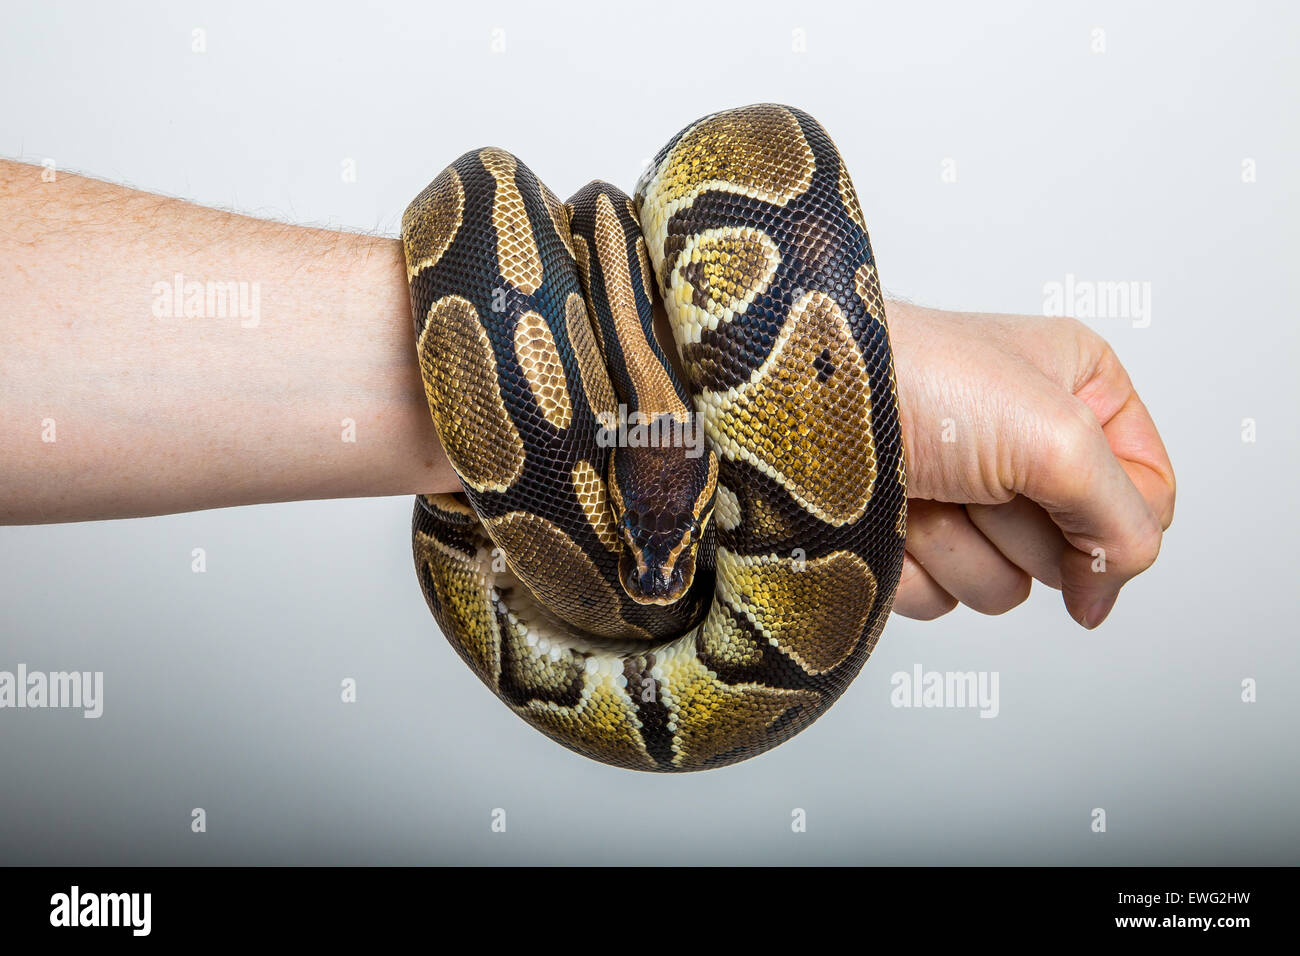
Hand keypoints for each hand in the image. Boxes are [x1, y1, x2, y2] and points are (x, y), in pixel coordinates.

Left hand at [887, 302, 1174, 627]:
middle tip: (981, 476)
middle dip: (1021, 526)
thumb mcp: (1060, 437)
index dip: (1115, 523)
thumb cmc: (920, 378)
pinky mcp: (911, 537)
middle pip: (1074, 551)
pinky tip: (889, 513)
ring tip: (925, 487)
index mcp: (1082, 392)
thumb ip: (1122, 518)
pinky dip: (914, 565)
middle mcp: (1027, 443)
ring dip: (962, 547)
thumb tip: (1107, 591)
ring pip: (1005, 586)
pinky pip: (942, 598)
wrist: (805, 396)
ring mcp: (966, 494)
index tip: (1075, 513)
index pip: (1148, 496)